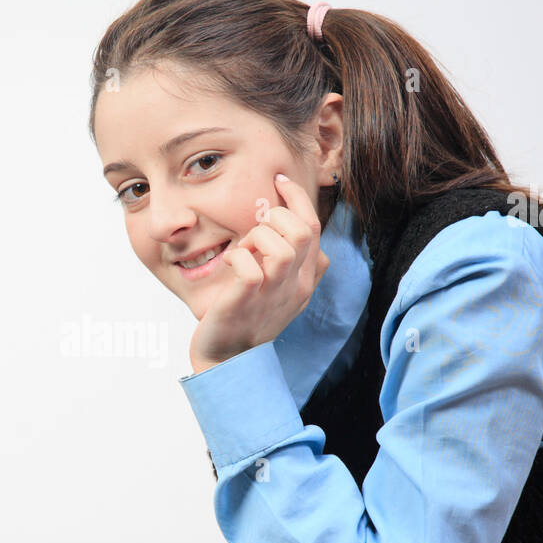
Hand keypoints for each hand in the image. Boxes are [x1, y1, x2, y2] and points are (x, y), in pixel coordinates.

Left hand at [188, 173, 330, 372]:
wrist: (228, 360)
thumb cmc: (250, 321)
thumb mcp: (284, 294)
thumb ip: (301, 268)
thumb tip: (313, 239)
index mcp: (305, 280)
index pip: (313, 227)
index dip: (297, 197)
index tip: (278, 181)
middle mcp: (294, 286)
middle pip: (303, 231)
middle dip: (276, 215)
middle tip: (256, 225)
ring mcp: (271, 295)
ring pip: (281, 247)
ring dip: (257, 237)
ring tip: (244, 250)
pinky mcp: (245, 302)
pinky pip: (249, 269)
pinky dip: (238, 257)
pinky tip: (230, 263)